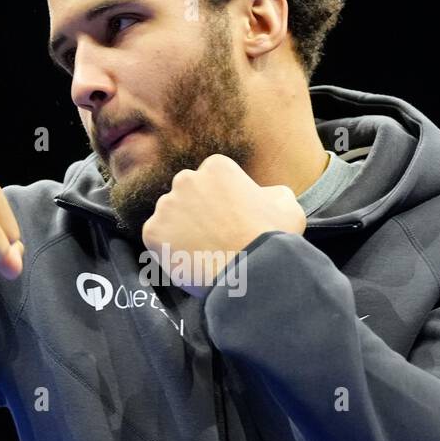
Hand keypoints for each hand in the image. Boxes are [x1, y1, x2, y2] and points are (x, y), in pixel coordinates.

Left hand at [140, 154, 305, 297]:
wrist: (251, 273)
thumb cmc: (271, 239)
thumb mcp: (287, 205)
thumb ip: (271, 193)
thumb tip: (264, 195)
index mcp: (216, 167)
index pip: (212, 180)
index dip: (223, 202)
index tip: (230, 220)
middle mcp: (186, 180)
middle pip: (187, 194)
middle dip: (197, 211)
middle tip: (214, 237)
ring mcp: (166, 206)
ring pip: (170, 216)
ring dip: (182, 229)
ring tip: (202, 252)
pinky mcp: (152, 232)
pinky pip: (157, 238)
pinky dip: (168, 249)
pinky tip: (189, 259)